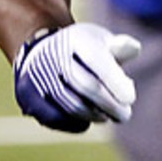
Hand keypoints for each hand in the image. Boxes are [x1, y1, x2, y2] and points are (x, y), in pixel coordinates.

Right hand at [13, 23, 140, 132]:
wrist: (41, 49)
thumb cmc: (82, 48)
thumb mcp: (100, 40)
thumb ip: (119, 46)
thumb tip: (134, 50)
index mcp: (75, 37)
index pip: (97, 60)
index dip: (115, 81)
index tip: (131, 98)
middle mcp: (52, 54)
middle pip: (86, 85)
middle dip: (109, 103)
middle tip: (125, 115)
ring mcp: (37, 75)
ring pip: (71, 104)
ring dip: (94, 115)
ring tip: (108, 116)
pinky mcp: (27, 95)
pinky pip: (53, 117)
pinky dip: (73, 123)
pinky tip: (87, 121)